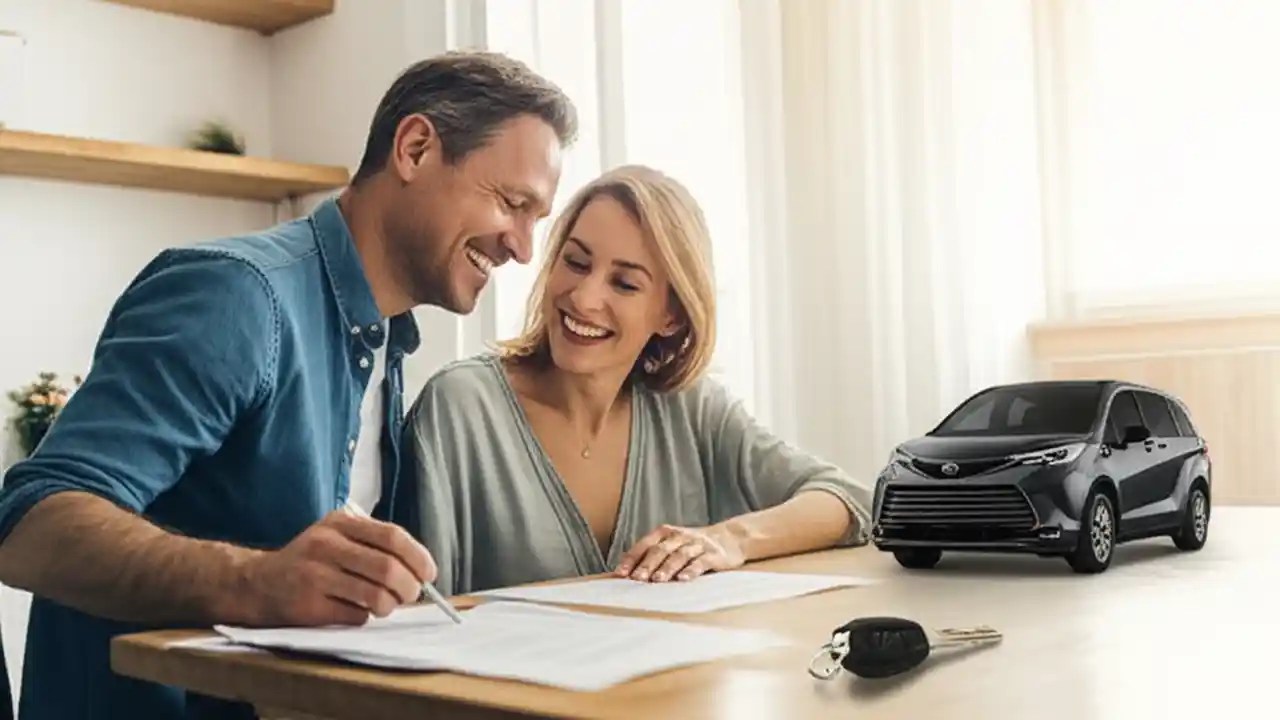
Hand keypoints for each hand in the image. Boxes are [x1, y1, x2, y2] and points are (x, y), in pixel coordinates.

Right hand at [237, 511, 436, 626]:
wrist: (257, 583)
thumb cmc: (310, 561)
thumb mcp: (337, 538)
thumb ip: (373, 546)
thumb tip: (420, 571)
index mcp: (340, 523)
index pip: (392, 537)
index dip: (418, 557)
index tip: (429, 574)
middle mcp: (327, 544)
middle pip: (388, 568)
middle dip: (409, 587)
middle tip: (410, 595)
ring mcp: (315, 574)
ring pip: (375, 595)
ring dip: (389, 606)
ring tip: (384, 606)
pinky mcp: (309, 604)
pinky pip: (355, 615)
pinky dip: (365, 617)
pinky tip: (355, 610)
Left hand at [614, 524, 744, 582]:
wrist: (730, 539)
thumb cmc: (692, 547)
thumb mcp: (671, 546)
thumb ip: (651, 556)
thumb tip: (623, 574)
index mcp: (665, 533)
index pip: (644, 545)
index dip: (631, 559)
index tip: (620, 574)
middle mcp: (679, 536)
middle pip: (660, 550)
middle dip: (647, 565)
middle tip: (636, 579)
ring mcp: (697, 544)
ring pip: (679, 555)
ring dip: (667, 568)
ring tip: (657, 580)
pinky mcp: (714, 554)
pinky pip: (701, 562)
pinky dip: (691, 570)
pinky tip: (683, 579)